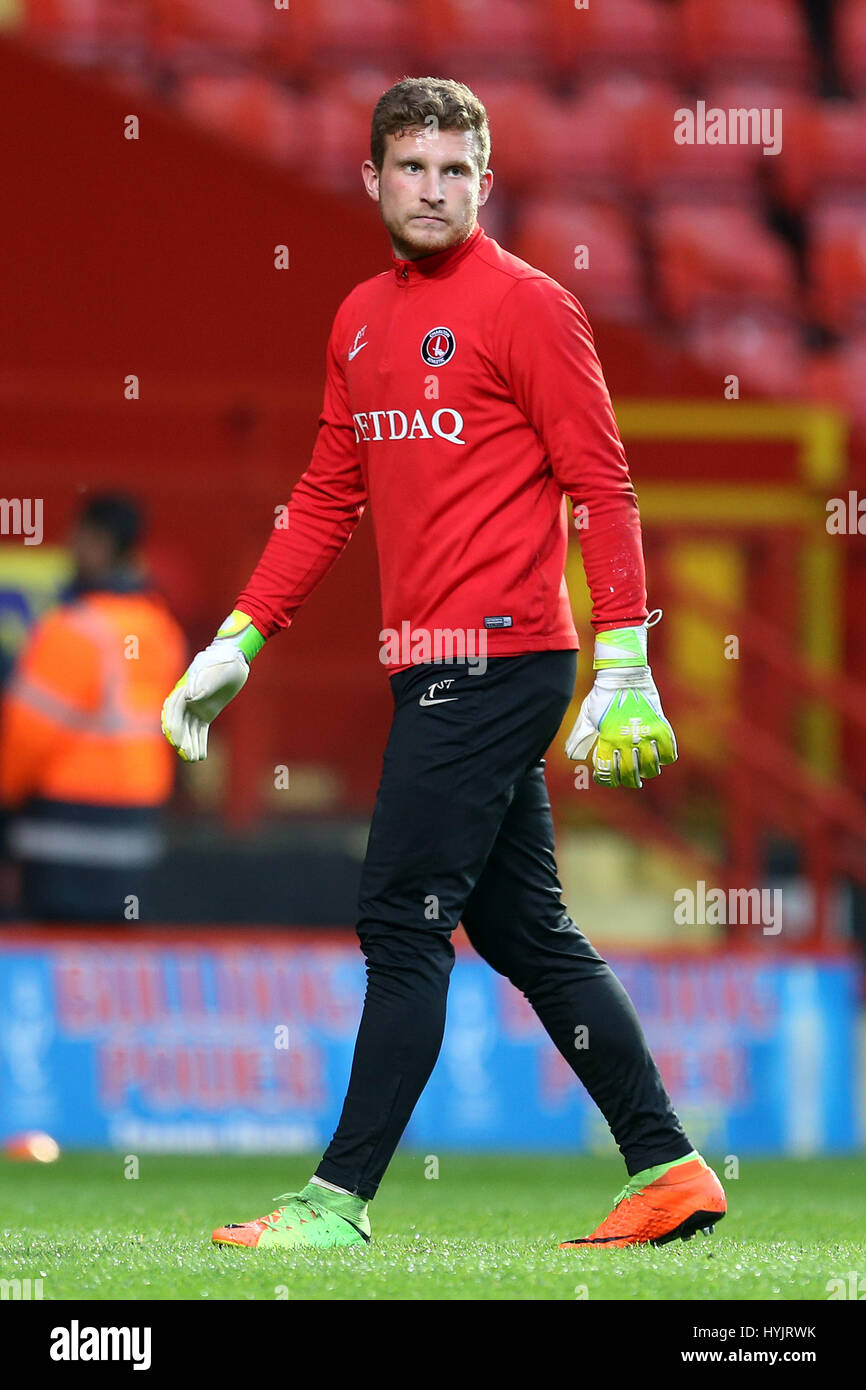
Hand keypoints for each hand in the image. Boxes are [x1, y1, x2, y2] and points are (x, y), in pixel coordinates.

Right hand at [161, 610, 263, 761]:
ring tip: (194, 759)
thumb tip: (189, 698)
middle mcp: (186, 700)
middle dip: (182, 740)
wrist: (234, 658)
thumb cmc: (224, 661)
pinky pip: (200, 730)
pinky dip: (199, 742)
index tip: (176, 741)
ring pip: (189, 730)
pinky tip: (200, 755)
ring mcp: (195, 707)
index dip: (173, 727)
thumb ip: (203, 684)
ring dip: (190, 744)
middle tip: (187, 755)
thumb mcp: (215, 670)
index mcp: (184, 689)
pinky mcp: (206, 713)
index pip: (174, 711)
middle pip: (180, 723)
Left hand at [564, 616, 676, 787]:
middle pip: (631, 773)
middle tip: (633, 780)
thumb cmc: (602, 695)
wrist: (623, 674)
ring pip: (652, 767)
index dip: (608, 780)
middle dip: (631, 780)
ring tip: (647, 769)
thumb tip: (573, 757)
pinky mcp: (661, 726)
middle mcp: (626, 739)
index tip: (610, 779)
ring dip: (649, 771)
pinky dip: (667, 757)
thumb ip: (580, 737)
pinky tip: (661, 756)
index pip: (607, 771)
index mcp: (607, 738)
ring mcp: (645, 733)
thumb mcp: (586, 716)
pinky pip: (669, 752)